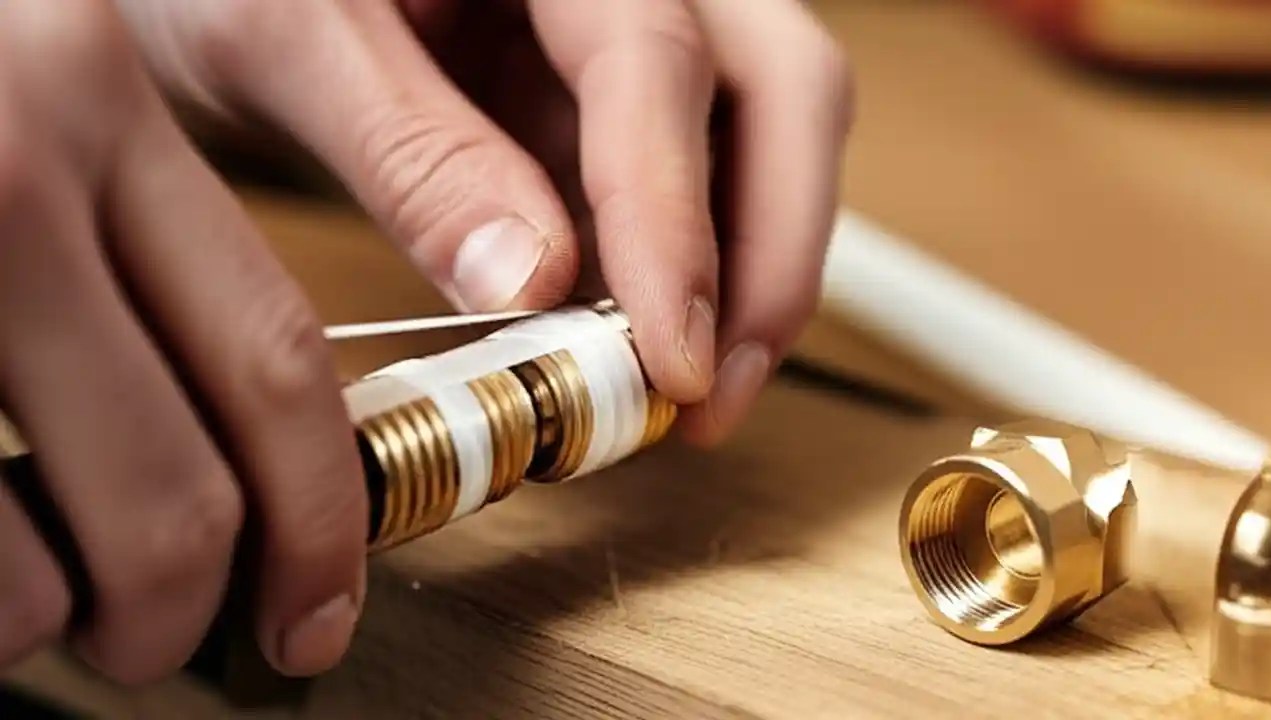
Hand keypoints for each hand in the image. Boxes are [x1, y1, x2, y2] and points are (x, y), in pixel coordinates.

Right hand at [0, 2, 366, 681]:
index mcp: (91, 99)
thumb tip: (230, 454)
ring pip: (22, 573)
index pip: (275, 356)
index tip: (320, 608)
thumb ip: (119, 249)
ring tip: (22, 600)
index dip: (321, 515)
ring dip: (36, 625)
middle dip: (181, 613)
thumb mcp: (22, 99)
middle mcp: (0, 160)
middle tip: (157, 639)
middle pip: (179, 497)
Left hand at [119, 0, 852, 442]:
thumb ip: (409, 149)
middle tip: (714, 393)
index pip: (659, 61)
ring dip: (748, 278)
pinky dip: (686, 279)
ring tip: (689, 397)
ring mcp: (626, 42)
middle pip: (783, 91)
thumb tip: (529, 282)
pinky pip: (693, 189)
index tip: (671, 359)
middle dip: (771, 255)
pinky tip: (643, 353)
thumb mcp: (284, 36)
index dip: (676, 221)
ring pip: (763, 144)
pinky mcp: (603, 108)